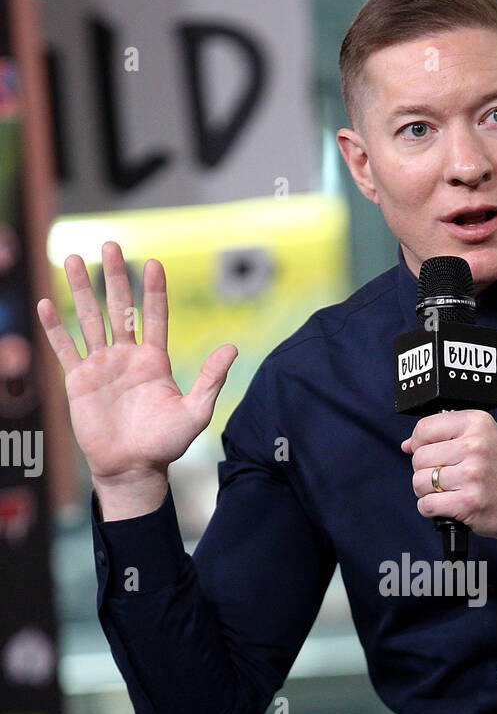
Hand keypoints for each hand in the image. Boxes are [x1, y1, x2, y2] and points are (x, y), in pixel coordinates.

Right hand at [36, 240, 236, 486]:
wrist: (133, 468)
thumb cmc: (165, 444)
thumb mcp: (195, 413)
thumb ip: (211, 380)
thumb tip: (232, 348)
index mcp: (155, 360)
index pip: (154, 316)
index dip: (154, 290)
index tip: (155, 263)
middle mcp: (127, 356)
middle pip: (119, 307)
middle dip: (114, 276)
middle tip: (109, 245)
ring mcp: (101, 366)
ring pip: (89, 319)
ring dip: (81, 290)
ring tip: (71, 258)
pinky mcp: (79, 380)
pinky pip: (65, 349)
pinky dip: (56, 328)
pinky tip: (47, 304)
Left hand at [401, 409, 496, 569]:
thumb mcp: (483, 439)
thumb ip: (446, 436)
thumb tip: (408, 445)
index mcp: (477, 424)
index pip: (424, 428)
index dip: (419, 444)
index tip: (430, 454)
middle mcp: (475, 446)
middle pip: (419, 458)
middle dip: (425, 471)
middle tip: (445, 478)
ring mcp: (472, 475)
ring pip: (419, 482)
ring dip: (427, 492)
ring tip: (448, 492)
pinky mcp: (468, 502)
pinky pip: (426, 504)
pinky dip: (431, 509)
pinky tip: (448, 505)